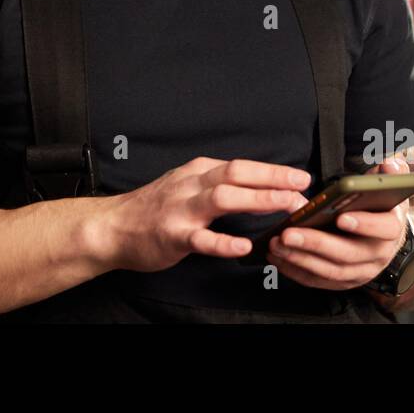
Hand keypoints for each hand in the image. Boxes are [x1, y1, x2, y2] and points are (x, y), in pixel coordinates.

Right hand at [100, 157, 310, 272]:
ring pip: (222, 198)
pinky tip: (242, 247)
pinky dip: (223, 242)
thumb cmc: (153, 208)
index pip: (242, 165)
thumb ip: (217, 184)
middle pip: (237, 173)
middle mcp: (191, 185)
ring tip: (284, 205)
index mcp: (198, 171)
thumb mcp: (186, 184)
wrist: (112, 227)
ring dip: (257, 200)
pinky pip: (200, 239)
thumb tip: (257, 185)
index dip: (273, 171)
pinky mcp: (172, 236)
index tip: (300, 178)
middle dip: (272, 178)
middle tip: (301, 188)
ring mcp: (181, 210)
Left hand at [265, 156, 411, 290]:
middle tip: (289, 233)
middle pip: (349, 254)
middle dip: (317, 244)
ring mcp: (361, 271)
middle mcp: (379, 254)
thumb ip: (391, 173)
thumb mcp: (391, 185)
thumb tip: (390, 166)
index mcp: (391, 228)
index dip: (365, 224)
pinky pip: (319, 280)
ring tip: (278, 244)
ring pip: (332, 270)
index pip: (384, 229)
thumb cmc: (380, 207)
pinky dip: (297, 271)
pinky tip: (279, 258)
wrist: (383, 235)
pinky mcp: (344, 281)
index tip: (341, 217)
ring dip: (302, 259)